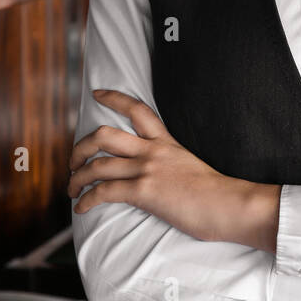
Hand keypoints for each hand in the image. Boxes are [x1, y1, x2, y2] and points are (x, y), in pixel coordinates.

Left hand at [68, 89, 248, 242]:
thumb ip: (169, 163)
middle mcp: (153, 151)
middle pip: (104, 135)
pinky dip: (86, 200)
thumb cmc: (215, 193)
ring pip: (97, 165)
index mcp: (165, 142)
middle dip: (80, 147)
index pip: (137, 109)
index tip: (97, 94)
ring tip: (72, 188)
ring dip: (77, 177)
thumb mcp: (189, 165)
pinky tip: (81, 207)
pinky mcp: (144, 191)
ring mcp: (147, 170)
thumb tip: (158, 174)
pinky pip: (103, 191)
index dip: (113, 98)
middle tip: (74, 160)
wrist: (228, 204)